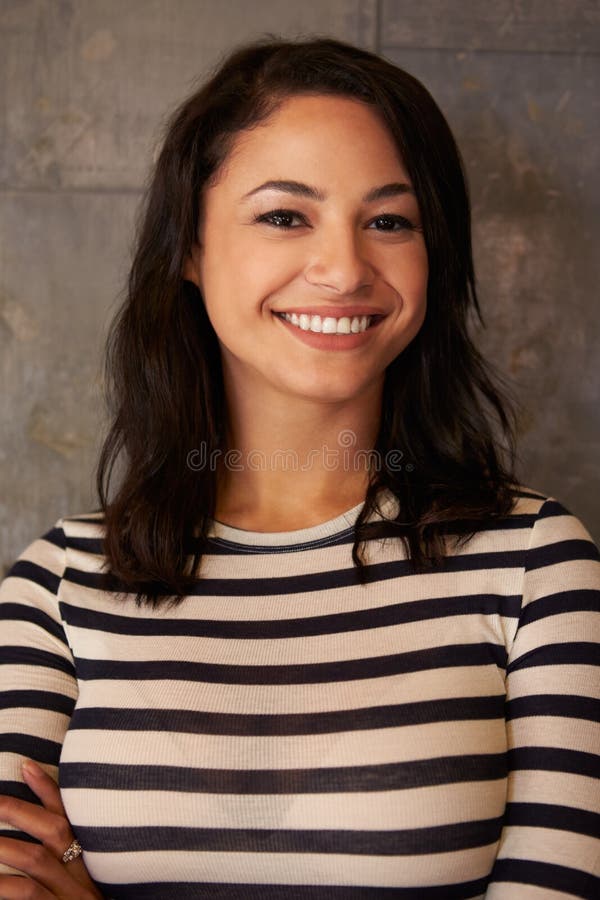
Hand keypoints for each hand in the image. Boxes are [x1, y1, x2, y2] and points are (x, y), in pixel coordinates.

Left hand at [0, 760, 102, 897]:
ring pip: (36, 859)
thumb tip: (38, 844)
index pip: (70, 816)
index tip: (27, 765)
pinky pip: (28, 894)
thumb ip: (66, 863)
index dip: (49, 789)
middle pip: (54, 830)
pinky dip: (5, 885)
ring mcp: (70, 894)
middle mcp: (83, 872)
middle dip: (19, 811)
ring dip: (5, 846)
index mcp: (90, 860)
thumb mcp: (81, 886)